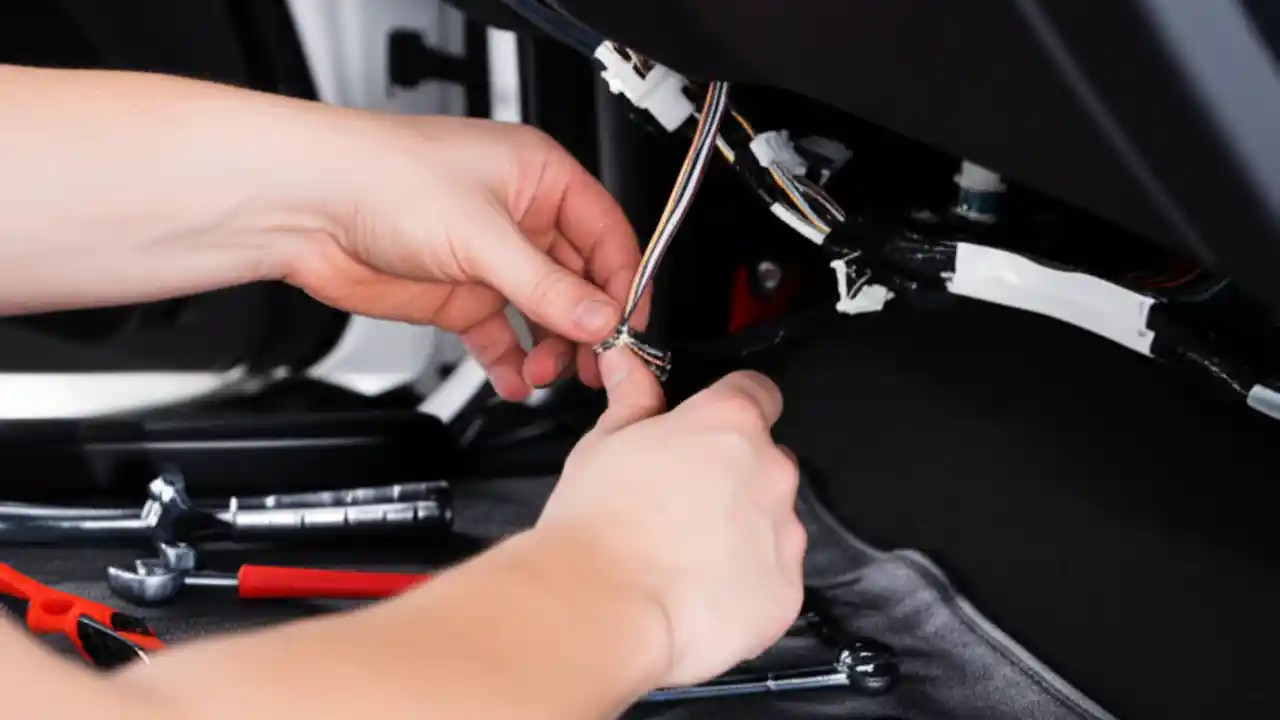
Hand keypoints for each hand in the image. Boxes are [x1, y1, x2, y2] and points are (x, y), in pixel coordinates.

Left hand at [281, 114, 640, 400]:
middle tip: (593, 364)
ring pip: (542, 314)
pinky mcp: (459, 294)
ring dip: (550, 350)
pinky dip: (510, 361)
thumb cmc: (383, 178)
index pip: (607, 236)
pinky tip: (515, 380)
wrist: (307, 205)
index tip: (627, 328)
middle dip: (586, 327)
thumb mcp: (482, 235)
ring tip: (546, 374)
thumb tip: (600, 317)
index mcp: (541, 179)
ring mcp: (489, 259)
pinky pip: (500, 335)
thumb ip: (546, 286)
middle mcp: (520, 218)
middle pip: (579, 282)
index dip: (623, 284)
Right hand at [539, 349, 806, 686]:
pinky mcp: (785, 592)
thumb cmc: (597, 518)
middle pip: (767, 462)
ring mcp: (784, 534)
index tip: (706, 433)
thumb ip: (632, 399)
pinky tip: (700, 595)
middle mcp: (771, 470)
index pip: (757, 393)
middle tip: (683, 505)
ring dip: (743, 532)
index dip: (732, 409)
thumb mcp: (603, 444)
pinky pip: (773, 579)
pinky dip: (746, 585)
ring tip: (687, 560)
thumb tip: (626, 360)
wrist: (603, 609)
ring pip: (773, 522)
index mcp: (730, 422)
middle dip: (735, 477)